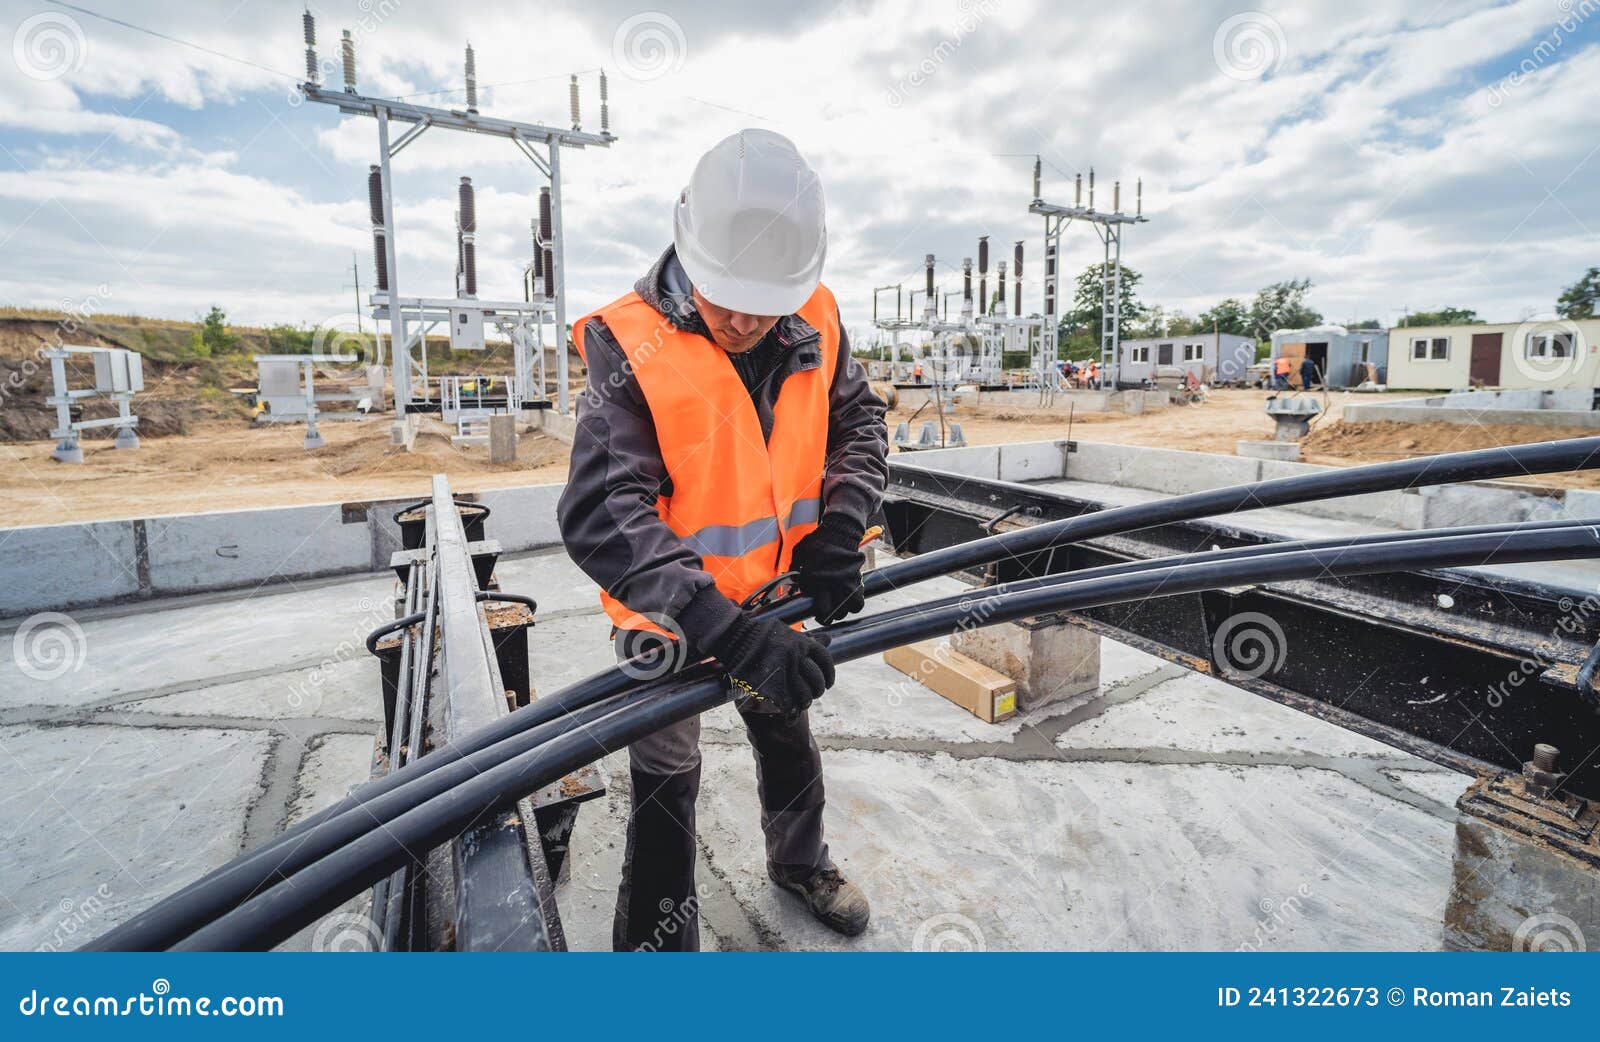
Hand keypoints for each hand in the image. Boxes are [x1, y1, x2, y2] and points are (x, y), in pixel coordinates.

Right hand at [711, 612, 834, 716]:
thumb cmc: (759, 635)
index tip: (828, 683)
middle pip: (817, 681)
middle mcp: (797, 656)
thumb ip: (806, 640)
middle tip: (812, 695)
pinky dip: (790, 713)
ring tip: (799, 705)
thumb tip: (828, 640)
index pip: (825, 661)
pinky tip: (789, 716)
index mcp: (802, 643)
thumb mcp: (786, 632)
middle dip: (817, 691)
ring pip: (804, 695)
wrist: (735, 638)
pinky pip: (789, 704)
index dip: (829, 675)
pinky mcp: (773, 686)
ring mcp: (785, 671)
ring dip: (804, 703)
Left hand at [790, 514, 867, 624]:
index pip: (819, 607)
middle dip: (828, 617)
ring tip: (837, 608)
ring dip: (842, 612)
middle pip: (834, 613)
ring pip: (848, 610)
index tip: (815, 610)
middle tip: (825, 613)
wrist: (840, 530)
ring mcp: (846, 582)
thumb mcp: (799, 552)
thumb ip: (794, 569)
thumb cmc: (818, 541)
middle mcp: (831, 583)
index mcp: (814, 578)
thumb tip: (791, 584)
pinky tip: (848, 600)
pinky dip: (854, 604)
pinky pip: (858, 601)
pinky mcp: (856, 579)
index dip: (817, 613)